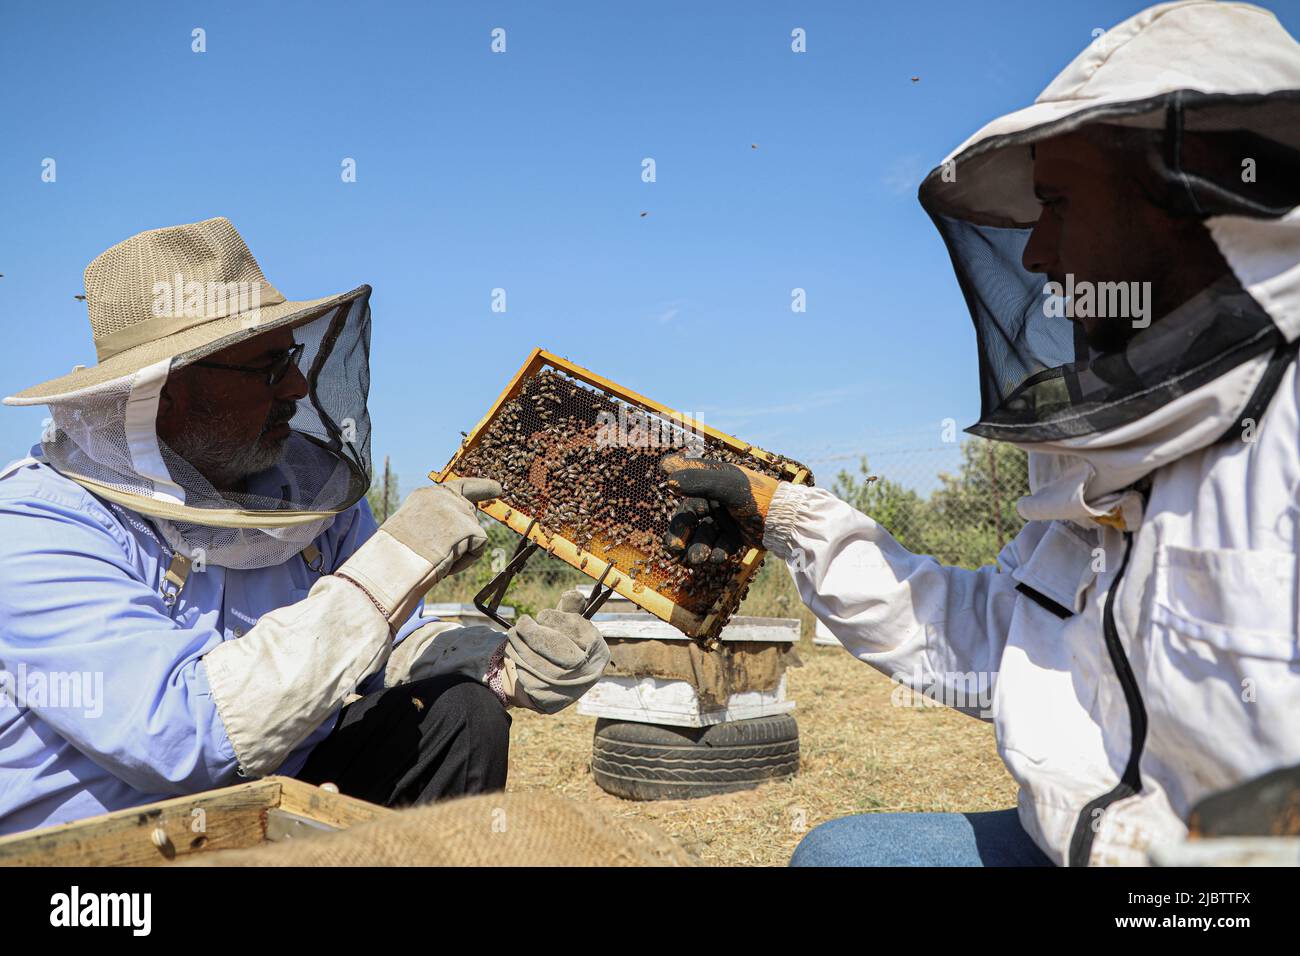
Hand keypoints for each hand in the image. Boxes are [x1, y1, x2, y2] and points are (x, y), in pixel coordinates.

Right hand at [336, 477, 500, 626]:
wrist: (395, 560)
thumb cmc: (395, 554)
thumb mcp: (412, 529)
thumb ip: (435, 524)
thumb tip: (461, 537)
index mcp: (425, 497)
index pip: (459, 488)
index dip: (482, 488)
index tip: (498, 488)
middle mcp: (444, 497)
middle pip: (470, 513)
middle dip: (472, 528)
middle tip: (465, 540)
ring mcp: (459, 510)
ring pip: (472, 536)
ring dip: (459, 552)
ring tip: (434, 558)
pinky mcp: (471, 527)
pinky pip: (477, 549)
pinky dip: (465, 562)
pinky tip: (446, 562)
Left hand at [504, 589, 609, 713]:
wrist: (550, 682)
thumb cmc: (561, 645)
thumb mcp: (566, 625)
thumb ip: (570, 609)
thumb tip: (573, 596)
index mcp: (598, 652)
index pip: (581, 634)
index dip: (558, 622)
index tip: (541, 615)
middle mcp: (589, 674)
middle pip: (563, 653)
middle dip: (537, 635)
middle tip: (522, 623)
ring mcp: (571, 691)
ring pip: (542, 666)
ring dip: (522, 647)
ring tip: (514, 634)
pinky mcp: (549, 703)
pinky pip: (530, 680)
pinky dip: (518, 664)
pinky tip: (514, 653)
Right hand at [658, 452, 778, 564]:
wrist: (789, 524)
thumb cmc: (759, 497)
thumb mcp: (728, 485)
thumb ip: (697, 480)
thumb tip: (666, 476)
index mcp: (716, 480)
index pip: (688, 482)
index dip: (676, 488)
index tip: (665, 487)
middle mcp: (718, 498)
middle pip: (690, 517)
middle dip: (681, 533)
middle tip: (674, 548)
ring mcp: (727, 519)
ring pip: (703, 535)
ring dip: (699, 548)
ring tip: (700, 559)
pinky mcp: (735, 537)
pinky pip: (719, 547)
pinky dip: (717, 553)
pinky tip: (720, 557)